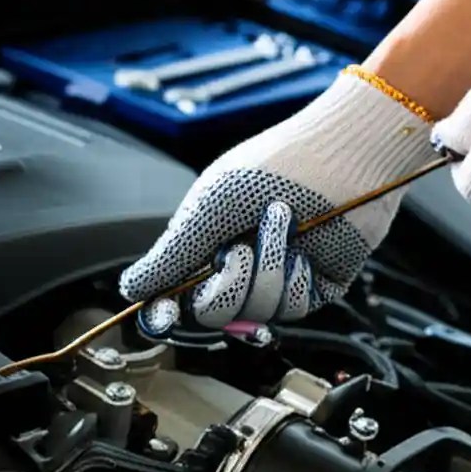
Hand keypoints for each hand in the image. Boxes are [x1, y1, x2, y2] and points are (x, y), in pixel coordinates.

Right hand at [119, 72, 435, 330]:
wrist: (340, 158)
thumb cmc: (272, 167)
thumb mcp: (208, 209)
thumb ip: (170, 255)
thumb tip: (130, 288)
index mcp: (206, 243)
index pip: (176, 294)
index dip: (165, 311)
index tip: (162, 313)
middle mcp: (240, 264)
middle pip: (213, 313)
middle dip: (227, 283)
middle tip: (239, 247)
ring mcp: (277, 278)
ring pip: (255, 311)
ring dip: (267, 267)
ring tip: (282, 224)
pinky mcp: (314, 287)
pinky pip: (292, 307)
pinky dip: (296, 275)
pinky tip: (305, 246)